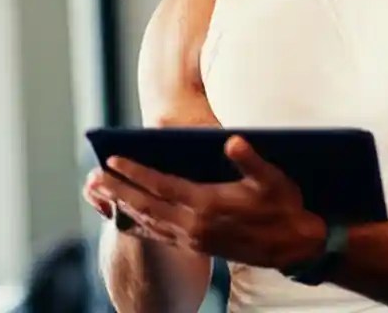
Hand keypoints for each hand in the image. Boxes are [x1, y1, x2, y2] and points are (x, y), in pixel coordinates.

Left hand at [82, 135, 327, 269]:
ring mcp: (193, 239)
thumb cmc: (284, 206)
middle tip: (92, 178)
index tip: (112, 158)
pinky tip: (124, 217)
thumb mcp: (272, 179)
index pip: (161, 185)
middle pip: (145, 206)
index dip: (135, 172)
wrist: (295, 246)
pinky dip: (137, 225)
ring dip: (121, 207)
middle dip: (117, 191)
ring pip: (148, 222)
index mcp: (208, 205)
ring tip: (99, 194)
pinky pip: (158, 236)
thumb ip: (250, 160)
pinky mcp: (197, 247)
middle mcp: (195, 225)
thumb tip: (232, 140)